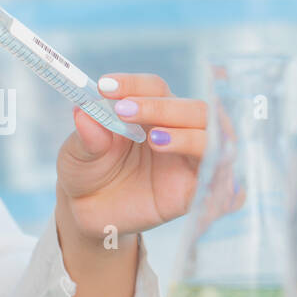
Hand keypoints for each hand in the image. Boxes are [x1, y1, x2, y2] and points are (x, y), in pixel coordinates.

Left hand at [56, 72, 206, 246]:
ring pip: (210, 138)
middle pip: (192, 108)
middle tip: (123, 111)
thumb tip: (83, 114)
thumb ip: (86, 137)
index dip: (134, 85)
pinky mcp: (194, 191)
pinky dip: (218, 174)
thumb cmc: (87, 172)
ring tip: (153, 139)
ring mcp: (188, 160)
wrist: (87, 212)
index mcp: (150, 111)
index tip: (105, 87)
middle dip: (160, 107)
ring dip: (186, 135)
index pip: (155, 88)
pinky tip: (201, 173)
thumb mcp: (77, 154)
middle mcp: (175, 130)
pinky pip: (218, 180)